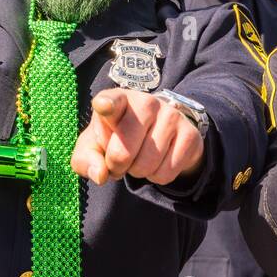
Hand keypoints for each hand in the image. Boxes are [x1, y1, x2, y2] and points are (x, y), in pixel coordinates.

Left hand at [71, 89, 204, 186]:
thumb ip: (86, 160)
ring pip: (146, 165)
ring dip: (138, 172)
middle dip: (116, 167)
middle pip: (122, 152)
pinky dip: (157, 176)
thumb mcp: (95, 146)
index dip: (106, 105)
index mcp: (118, 100)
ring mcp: (171, 117)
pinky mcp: (190, 135)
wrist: (159, 133)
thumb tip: (100, 175)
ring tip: (139, 158)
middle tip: (119, 161)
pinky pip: (166, 173)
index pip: (111, 101)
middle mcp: (146, 103)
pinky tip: (157, 160)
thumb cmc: (117, 138)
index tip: (104, 106)